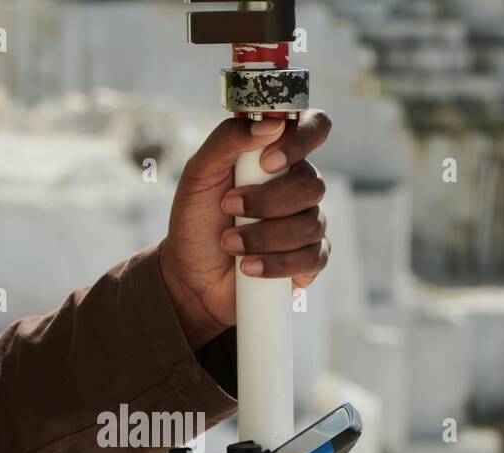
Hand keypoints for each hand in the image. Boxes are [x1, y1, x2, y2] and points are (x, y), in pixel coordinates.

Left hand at [160, 110, 332, 350]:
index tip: (267, 161)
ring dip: (263, 236)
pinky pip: (312, 258)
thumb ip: (227, 140)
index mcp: (278, 156)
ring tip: (229, 243)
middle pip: (312, 185)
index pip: (313, 128)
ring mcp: (308, 224)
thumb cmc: (196, 220)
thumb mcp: (199, 175)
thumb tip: (270, 125)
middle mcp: (298, 187)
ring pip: (311, 224)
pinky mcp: (309, 260)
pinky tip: (248, 267)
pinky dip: (275, 263)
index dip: (300, 140)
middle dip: (267, 202)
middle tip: (227, 207)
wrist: (190, 275)